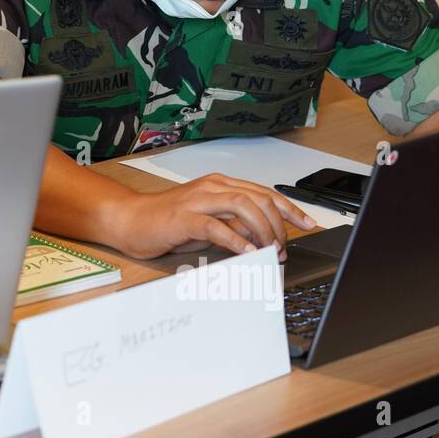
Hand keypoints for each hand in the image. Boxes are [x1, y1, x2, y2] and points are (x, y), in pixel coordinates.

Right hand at [111, 173, 316, 260]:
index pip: (264, 192)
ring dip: (262, 230)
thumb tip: (264, 238)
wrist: (129, 220)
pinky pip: (216, 226)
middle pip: (258, 198)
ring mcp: (197, 200)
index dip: (290, 209)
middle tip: (284, 249)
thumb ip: (234, 225)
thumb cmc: (166, 222)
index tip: (309, 224)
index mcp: (220, 185)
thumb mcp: (208, 223)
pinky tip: (248, 252)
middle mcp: (212, 187)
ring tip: (269, 250)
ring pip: (243, 206)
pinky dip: (237, 240)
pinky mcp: (184, 217)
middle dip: (279, 225)